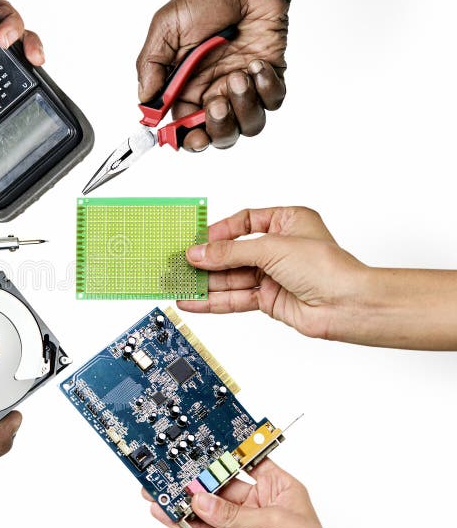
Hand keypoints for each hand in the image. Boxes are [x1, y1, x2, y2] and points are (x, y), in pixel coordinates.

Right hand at [137, 0, 287, 150]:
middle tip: (215, 105)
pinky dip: (267, 89)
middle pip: (217, 136)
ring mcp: (243, 88)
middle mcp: (214, 93)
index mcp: (186, 89)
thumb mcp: (166, 26)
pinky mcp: (269, 79)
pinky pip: (273, 102)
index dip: (185, 139)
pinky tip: (257, 64)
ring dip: (243, 107)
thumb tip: (145, 99)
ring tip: (239, 75)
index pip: (184, 128)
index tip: (188, 136)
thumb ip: (152, 64)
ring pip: (248, 126)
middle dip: (217, 128)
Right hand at [143, 459, 348, 527]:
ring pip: (207, 507)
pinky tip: (168, 514)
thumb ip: (235, 514)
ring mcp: (241, 523)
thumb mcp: (275, 522)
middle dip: (196, 478)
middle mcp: (256, 501)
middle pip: (219, 483)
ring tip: (161, 491)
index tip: (199, 441)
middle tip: (172, 470)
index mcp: (274, 484)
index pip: (244, 460)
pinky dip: (185, 524)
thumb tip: (202, 502)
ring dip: (184, 500)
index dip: (223, 450)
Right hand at [179, 206, 373, 342]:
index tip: (197, 241)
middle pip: (233, 252)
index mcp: (286, 221)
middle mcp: (279, 247)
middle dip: (207, 260)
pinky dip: (213, 300)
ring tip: (180, 283)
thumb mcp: (272, 249)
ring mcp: (273, 274)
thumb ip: (230, 253)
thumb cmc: (328, 268)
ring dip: (206, 282)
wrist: (348, 306)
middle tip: (181, 264)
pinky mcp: (269, 299)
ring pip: (231, 277)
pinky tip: (194, 300)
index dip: (219, 232)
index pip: (243, 222)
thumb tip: (199, 253)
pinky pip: (235, 297)